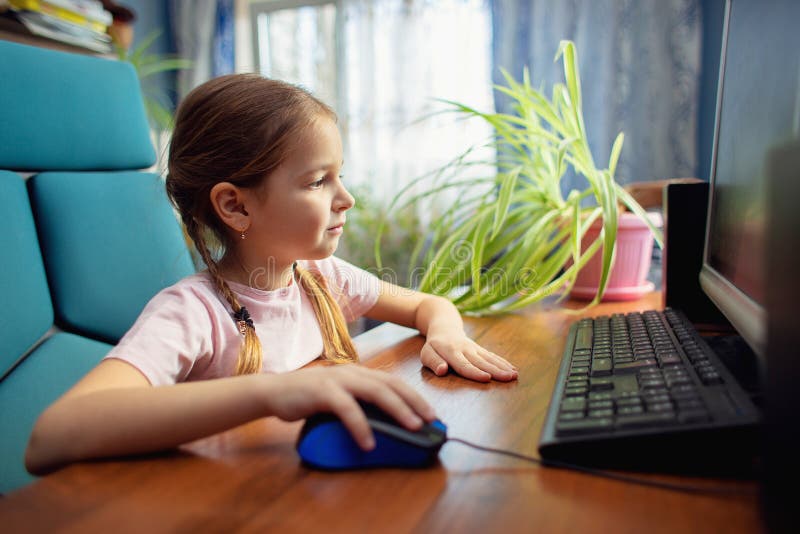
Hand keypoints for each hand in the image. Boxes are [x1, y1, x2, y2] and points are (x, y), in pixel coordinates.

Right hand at [262, 365, 435, 449]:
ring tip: (412, 427)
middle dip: (415, 402)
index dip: (414, 396)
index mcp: (358, 373)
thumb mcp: (338, 397)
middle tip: (431, 420)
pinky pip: (348, 409)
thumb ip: (357, 403)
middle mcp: (352, 373)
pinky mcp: (323, 392)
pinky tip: (369, 443)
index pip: (393, 382)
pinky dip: (361, 426)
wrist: (273, 392)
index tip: (431, 414)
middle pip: (391, 385)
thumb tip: (382, 425)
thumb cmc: (307, 398)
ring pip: (376, 392)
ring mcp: (338, 380)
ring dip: (397, 410)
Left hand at [420, 332, 517, 382]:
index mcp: (451, 352)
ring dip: (503, 367)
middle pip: (481, 362)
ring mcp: (475, 348)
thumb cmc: (434, 345)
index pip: (463, 364)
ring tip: (514, 375)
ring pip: (489, 358)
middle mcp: (465, 349)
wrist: (445, 325)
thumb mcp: (427, 353)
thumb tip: (442, 371)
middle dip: (496, 370)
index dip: (474, 372)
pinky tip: (513, 369)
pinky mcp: (480, 349)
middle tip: (509, 378)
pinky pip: (492, 356)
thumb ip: (433, 362)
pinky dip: (503, 362)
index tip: (486, 378)